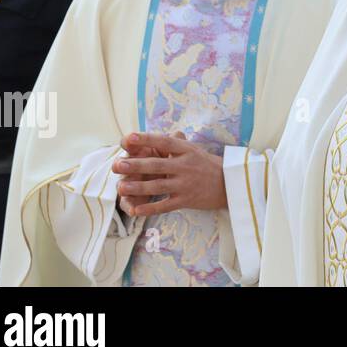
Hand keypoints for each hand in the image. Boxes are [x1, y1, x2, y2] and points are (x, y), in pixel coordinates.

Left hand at [112, 131, 226, 215]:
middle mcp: (185, 166)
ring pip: (158, 186)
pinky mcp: (186, 200)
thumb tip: (152, 137)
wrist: (229, 184)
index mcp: (186, 150)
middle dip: (136, 165)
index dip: (146, 139)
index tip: (129, 137)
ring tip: (121, 186)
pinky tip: (136, 209)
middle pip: (157, 165)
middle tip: (117, 164)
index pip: (164, 142)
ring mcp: (186, 184)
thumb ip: (174, 144)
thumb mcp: (193, 150)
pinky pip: (165, 205)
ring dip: (138, 187)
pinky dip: (149, 208)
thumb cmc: (206, 165)